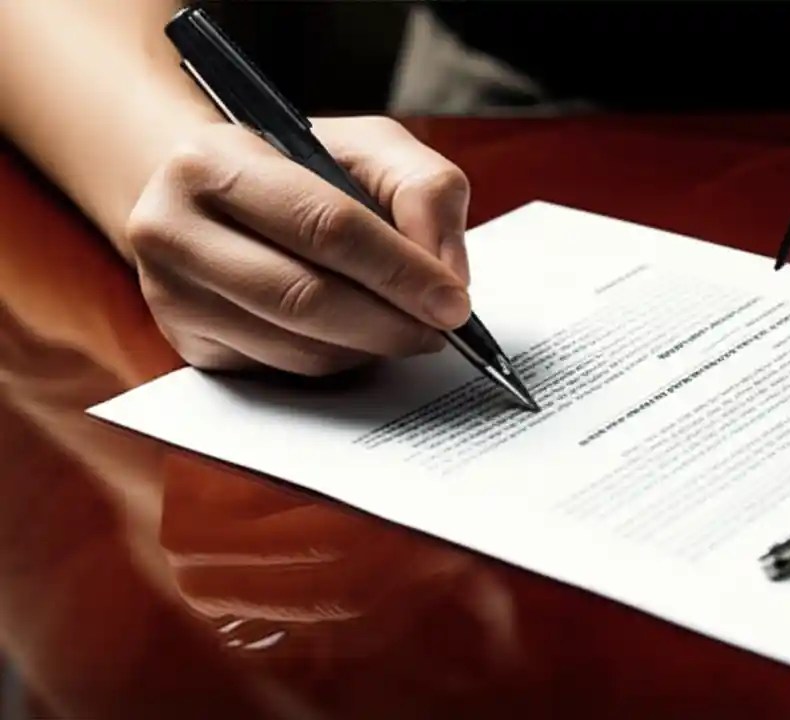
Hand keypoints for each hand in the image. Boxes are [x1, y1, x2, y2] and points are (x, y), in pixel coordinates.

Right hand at [124, 116, 471, 375]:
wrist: (219, 200)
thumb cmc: (303, 170)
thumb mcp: (370, 149)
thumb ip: (425, 190)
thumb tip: (447, 272)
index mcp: (213, 161)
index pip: (324, 226)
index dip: (400, 271)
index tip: (454, 301)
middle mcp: (172, 229)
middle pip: (306, 297)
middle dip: (391, 321)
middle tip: (441, 330)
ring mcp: (171, 296)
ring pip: (297, 347)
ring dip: (370, 348)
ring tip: (408, 328)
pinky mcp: (189, 347)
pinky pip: (284, 372)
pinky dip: (339, 362)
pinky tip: (360, 336)